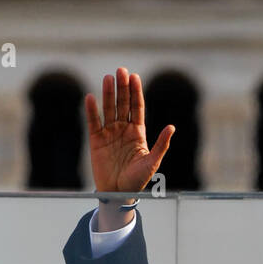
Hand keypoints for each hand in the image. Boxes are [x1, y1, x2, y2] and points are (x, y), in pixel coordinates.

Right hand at [86, 67, 173, 226]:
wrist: (118, 193)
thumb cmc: (137, 180)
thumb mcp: (152, 162)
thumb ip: (161, 145)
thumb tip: (172, 127)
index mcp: (138, 132)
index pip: (137, 107)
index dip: (136, 92)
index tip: (134, 77)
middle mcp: (123, 129)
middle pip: (123, 104)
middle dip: (122, 87)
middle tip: (121, 70)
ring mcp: (109, 133)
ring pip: (108, 109)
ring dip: (108, 94)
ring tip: (108, 78)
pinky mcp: (96, 140)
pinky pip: (93, 122)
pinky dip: (91, 111)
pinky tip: (90, 97)